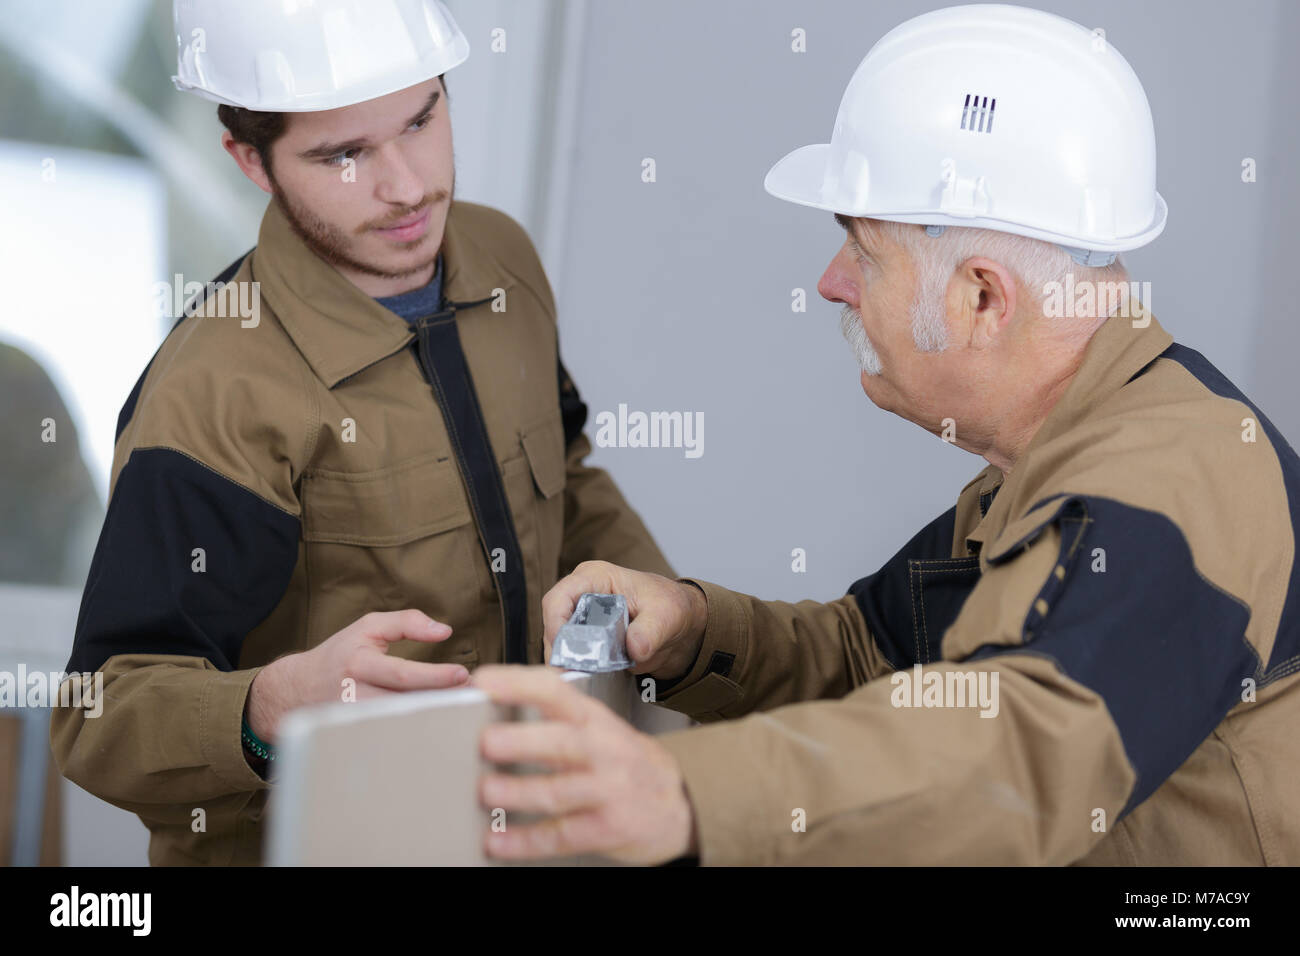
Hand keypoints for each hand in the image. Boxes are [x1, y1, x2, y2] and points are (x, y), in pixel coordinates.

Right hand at [246, 609, 468, 740]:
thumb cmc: (339, 654)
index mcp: (359, 665)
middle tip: (472, 696)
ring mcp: (356, 723)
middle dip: (442, 701)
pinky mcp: (358, 740)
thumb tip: (445, 630)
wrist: (297, 689)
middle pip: (406, 703)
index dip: (434, 676)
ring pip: (402, 725)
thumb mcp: (368, 627)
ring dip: (435, 719)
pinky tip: (440, 729)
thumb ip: (407, 622)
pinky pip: (393, 739)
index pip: (402, 673)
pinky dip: (418, 734)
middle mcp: (356, 697)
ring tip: (463, 712)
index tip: (462, 675)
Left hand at [474, 665, 697, 863]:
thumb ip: (558, 720)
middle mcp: (604, 751)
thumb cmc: (630, 762)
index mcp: (596, 719)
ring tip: (485, 791)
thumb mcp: (602, 729)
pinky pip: (561, 835)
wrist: (681, 802)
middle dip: (520, 741)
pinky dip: (526, 841)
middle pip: (560, 742)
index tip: (484, 683)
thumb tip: (495, 713)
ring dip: (518, 792)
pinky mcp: (607, 829)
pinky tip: (498, 841)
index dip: (519, 684)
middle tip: (485, 742)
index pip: (556, 692)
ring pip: (557, 792)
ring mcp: (608, 791)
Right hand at [543, 561, 707, 679]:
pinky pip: (571, 657)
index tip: (563, 650)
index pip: (559, 597)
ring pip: (558, 643)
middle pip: (552, 623)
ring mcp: (581, 620)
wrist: (681, 626)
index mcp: (595, 578)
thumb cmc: (670, 606)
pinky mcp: (586, 642)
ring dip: (565, 663)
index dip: (555, 624)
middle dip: (557, 650)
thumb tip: (635, 646)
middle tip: (566, 675)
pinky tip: (581, 683)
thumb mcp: (666, 615)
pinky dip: (575, 670)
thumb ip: (650, 630)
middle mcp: (581, 597)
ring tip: (574, 682)